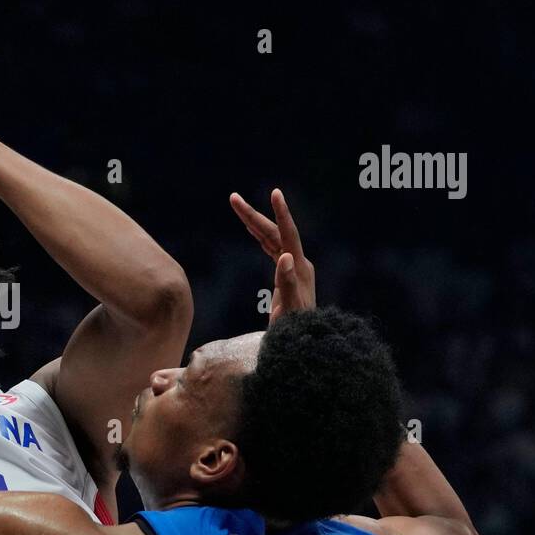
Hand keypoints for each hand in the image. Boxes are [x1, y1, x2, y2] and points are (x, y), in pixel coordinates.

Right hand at [229, 188, 315, 323]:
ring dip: (253, 221)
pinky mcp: (286, 273)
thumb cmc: (294, 330)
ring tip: (236, 205)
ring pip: (271, 237)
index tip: (275, 192)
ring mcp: (293, 267)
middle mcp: (298, 263)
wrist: (302, 342)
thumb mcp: (289, 311)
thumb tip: (285, 257)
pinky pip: (271, 247)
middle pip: (275, 232)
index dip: (281, 213)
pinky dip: (259, 235)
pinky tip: (250, 228)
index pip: (288, 234)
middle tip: (233, 198)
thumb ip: (287, 284)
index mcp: (299, 268)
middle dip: (254, 214)